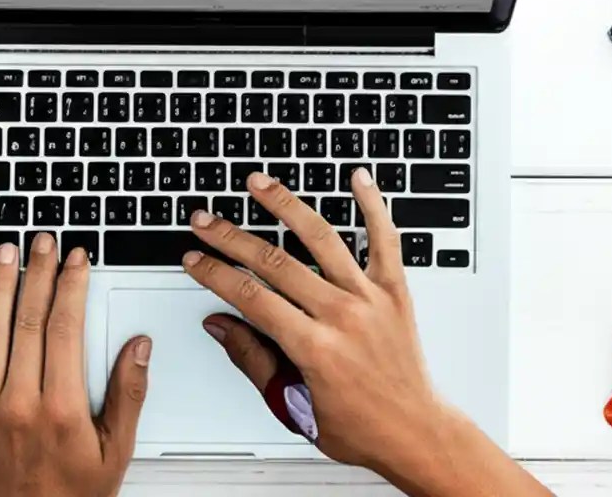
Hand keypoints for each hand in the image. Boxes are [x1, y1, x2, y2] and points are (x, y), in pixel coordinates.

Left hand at [0, 233, 151, 496]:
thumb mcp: (116, 451)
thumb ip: (129, 395)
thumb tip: (138, 346)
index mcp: (62, 409)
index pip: (65, 328)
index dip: (70, 286)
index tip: (75, 261)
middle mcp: (19, 406)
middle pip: (28, 323)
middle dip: (37, 275)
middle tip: (42, 243)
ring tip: (4, 255)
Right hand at [184, 169, 549, 496]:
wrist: (416, 433)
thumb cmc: (359, 427)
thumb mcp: (292, 406)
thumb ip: (253, 360)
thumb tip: (220, 326)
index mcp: (314, 348)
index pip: (251, 297)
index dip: (215, 274)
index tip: (195, 260)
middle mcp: (342, 316)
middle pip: (275, 263)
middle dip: (231, 237)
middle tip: (205, 221)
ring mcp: (370, 298)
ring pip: (322, 238)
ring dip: (286, 206)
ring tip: (259, 184)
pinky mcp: (395, 291)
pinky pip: (385, 239)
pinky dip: (374, 205)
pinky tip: (359, 178)